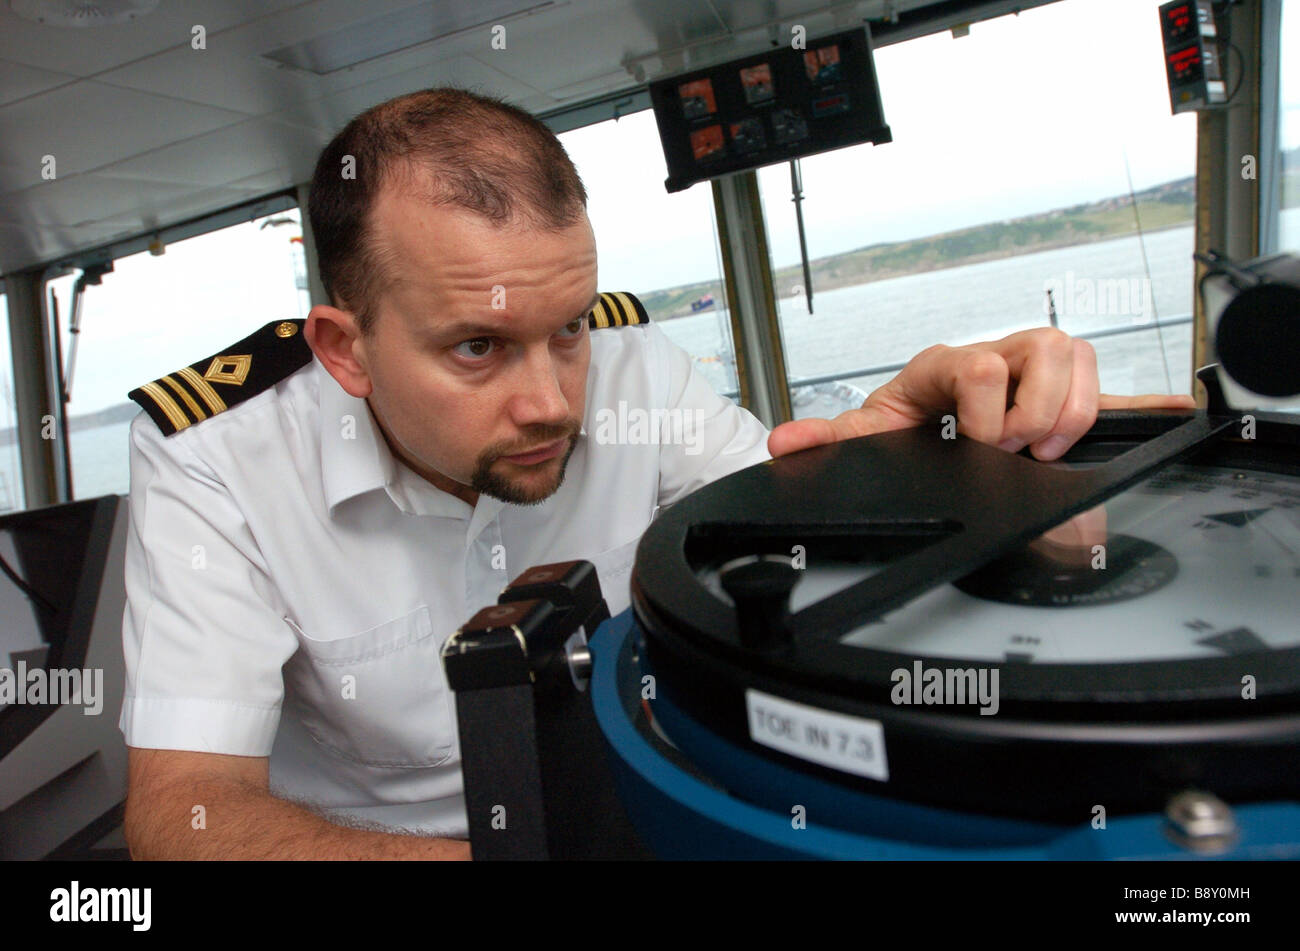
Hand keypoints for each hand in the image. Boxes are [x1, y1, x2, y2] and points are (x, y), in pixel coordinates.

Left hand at [768, 328, 1196, 459]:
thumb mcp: (869, 430)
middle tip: (1014, 450)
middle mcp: (998, 352)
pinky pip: (1113, 382)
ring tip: (1044, 447)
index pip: (981, 366)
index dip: (986, 417)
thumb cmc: (905, 416)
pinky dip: (1142, 398)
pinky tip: (1174, 410)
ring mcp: (1035, 365)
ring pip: (1080, 355)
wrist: (925, 413)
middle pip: (1046, 350)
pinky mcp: (1064, 387)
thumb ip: (831, 437)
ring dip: (1071, 409)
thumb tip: (785, 443)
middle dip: (1033, 413)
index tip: (980, 449)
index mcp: (948, 363)